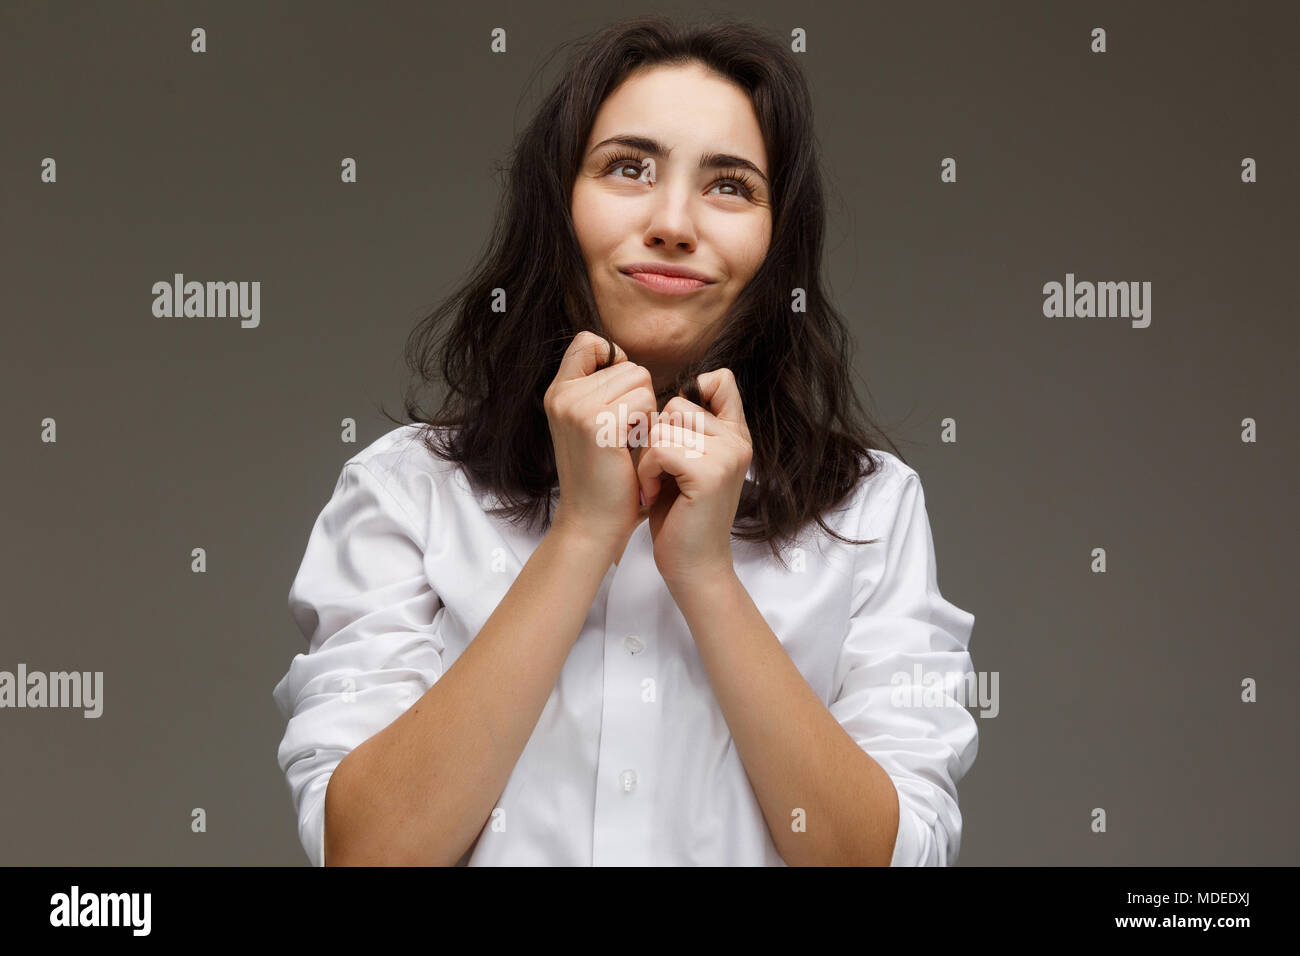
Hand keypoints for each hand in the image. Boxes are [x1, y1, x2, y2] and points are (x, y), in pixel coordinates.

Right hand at [544, 332, 656, 556]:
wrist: (592, 523)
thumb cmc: (603, 477)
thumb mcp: (591, 425)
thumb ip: (599, 390)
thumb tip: (623, 358)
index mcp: (559, 391)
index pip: (590, 341)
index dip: (616, 362)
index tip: (620, 399)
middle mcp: (562, 394)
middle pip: (628, 364)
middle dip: (639, 397)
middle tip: (625, 434)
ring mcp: (576, 407)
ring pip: (639, 379)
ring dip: (647, 411)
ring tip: (629, 442)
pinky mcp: (597, 424)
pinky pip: (644, 401)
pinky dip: (648, 425)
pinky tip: (633, 448)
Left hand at [635, 368, 752, 590]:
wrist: (693, 565)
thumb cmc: (682, 514)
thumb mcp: (687, 461)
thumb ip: (688, 428)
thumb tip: (675, 390)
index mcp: (735, 434)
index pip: (721, 380)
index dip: (690, 392)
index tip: (671, 428)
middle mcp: (738, 440)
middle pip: (677, 404)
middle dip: (656, 435)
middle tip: (659, 471)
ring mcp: (727, 456)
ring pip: (664, 425)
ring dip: (648, 457)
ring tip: (656, 485)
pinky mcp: (709, 473)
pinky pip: (660, 448)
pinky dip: (647, 472)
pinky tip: (653, 494)